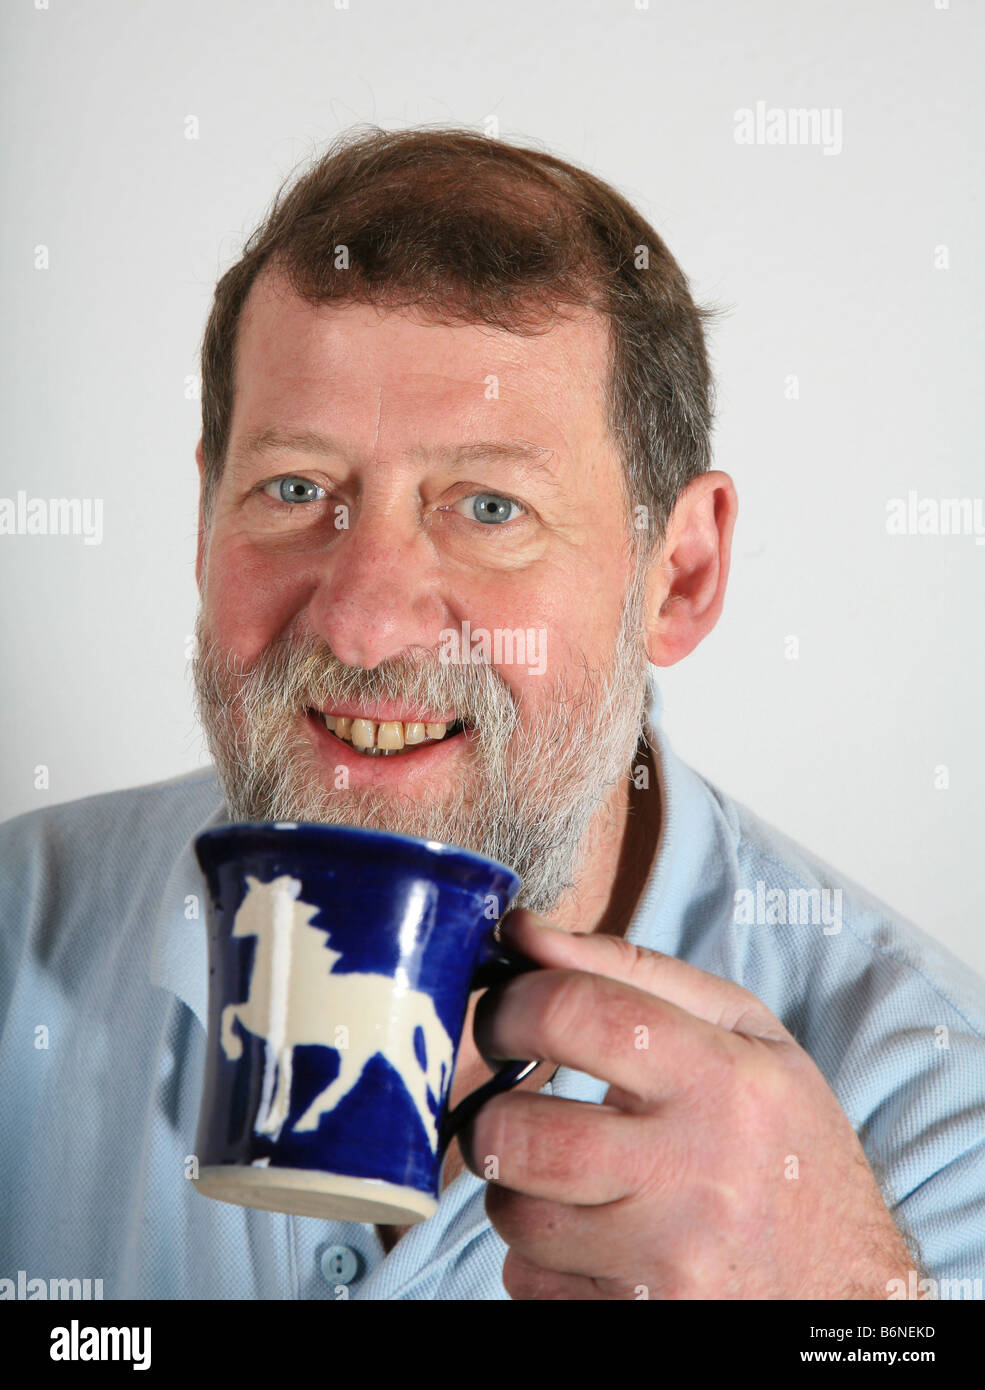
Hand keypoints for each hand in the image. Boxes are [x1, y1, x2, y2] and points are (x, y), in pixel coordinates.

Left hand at [460, 912, 914, 1299]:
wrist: (849, 1288)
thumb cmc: (787, 1142)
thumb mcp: (744, 1033)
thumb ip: (631, 969)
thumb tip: (521, 933)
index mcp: (721, 1078)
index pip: (575, 1014)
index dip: (511, 1006)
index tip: (505, 1018)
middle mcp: (693, 1172)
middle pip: (519, 1133)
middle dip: (493, 1116)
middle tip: (513, 1110)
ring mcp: (663, 1262)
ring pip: (513, 1215)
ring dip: (519, 1190)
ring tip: (570, 1178)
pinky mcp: (637, 1322)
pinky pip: (528, 1282)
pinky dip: (542, 1257)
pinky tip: (596, 1238)